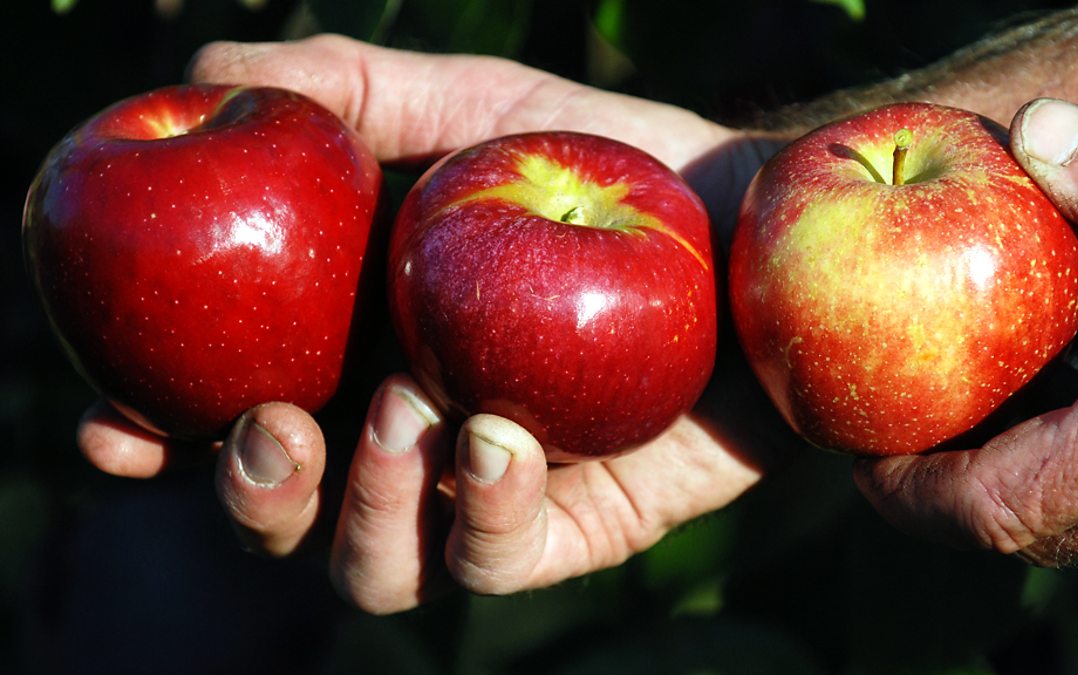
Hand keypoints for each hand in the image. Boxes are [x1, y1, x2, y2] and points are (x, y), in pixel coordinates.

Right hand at [76, 35, 790, 612]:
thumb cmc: (607, 159)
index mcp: (357, 352)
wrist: (745, 222)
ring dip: (367, 505)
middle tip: (274, 430)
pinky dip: (482, 512)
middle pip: (285, 519)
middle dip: (253, 495)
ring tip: (411, 409)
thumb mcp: (474, 105)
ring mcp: (484, 491)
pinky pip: (495, 561)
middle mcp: (406, 435)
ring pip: (374, 566)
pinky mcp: (570, 525)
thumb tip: (205, 70)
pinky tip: (500, 437)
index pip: (231, 418)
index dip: (157, 440)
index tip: (115, 431)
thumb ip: (348, 92)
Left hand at [855, 98, 1077, 565]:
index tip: (854, 456)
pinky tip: (1067, 388)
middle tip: (892, 420)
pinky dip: (1076, 452)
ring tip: (960, 401)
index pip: (982, 507)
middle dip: (947, 479)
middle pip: (1019, 520)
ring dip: (1008, 466)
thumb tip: (1040, 133)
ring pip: (1074, 512)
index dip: (904, 489)